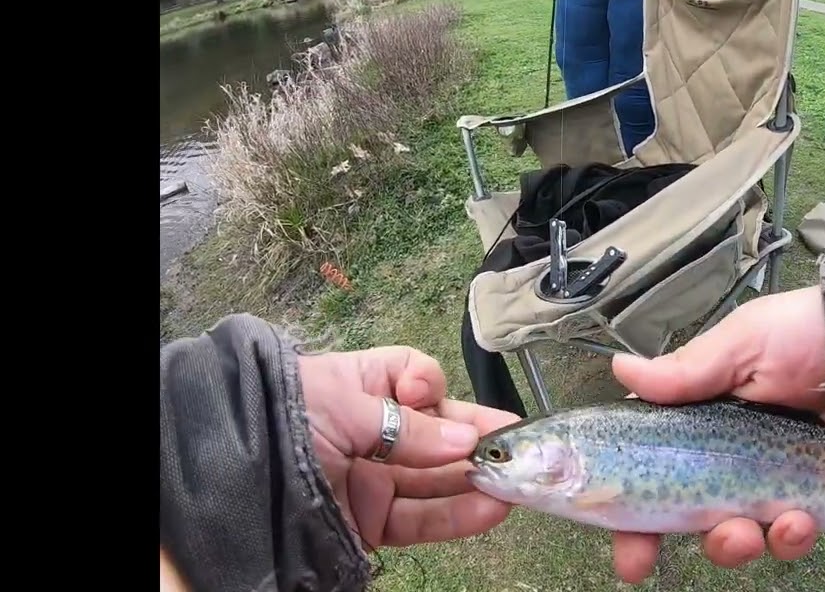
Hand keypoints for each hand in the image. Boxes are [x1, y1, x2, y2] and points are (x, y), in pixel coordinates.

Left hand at [297, 346, 520, 547]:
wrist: (230, 476)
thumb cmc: (282, 417)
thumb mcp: (343, 404)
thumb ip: (407, 427)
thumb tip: (468, 441)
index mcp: (361, 386)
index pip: (412, 377)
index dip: (429, 385)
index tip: (428, 395)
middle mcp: (372, 431)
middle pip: (437, 431)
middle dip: (477, 435)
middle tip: (521, 441)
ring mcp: (373, 477)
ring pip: (437, 479)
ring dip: (478, 479)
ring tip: (517, 480)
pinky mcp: (371, 520)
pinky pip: (423, 518)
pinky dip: (459, 516)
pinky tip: (492, 507)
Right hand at [608, 286, 824, 582]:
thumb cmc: (809, 335)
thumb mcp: (744, 343)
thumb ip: (686, 371)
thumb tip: (620, 368)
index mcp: (700, 417)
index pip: (650, 466)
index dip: (627, 508)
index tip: (621, 542)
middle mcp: (729, 457)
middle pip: (681, 516)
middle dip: (659, 542)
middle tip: (645, 558)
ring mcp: (771, 485)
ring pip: (734, 537)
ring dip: (731, 543)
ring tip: (747, 529)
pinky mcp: (814, 503)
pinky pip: (790, 539)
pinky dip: (789, 538)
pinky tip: (800, 519)